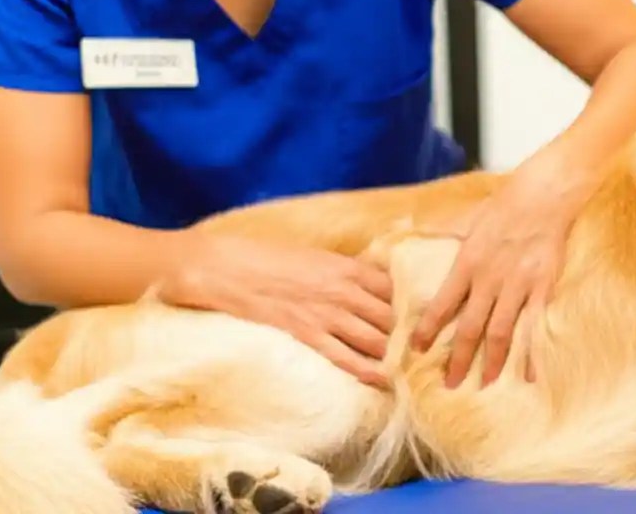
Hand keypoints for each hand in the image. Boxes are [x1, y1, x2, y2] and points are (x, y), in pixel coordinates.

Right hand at [159, 234, 394, 387]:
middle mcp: (344, 291)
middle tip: (410, 347)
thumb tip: (363, 285)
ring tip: (400, 365)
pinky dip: (368, 371)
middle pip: (391, 317)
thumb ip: (341, 271)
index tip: (410, 317)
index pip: (393, 288)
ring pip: (375, 339)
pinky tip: (382, 380)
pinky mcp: (306, 334)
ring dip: (389, 353)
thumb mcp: (314, 256)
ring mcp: (326, 314)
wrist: (225, 267)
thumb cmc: (266, 257)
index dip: (404, 304)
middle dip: (402, 332)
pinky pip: (346, 358)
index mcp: (347, 267)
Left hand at [409, 164, 580, 388]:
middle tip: (449, 384)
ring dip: (491, 362)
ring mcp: (518, 286)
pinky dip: (532, 353)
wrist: (544, 195)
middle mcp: (490, 279)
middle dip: (458, 359)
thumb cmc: (505, 204)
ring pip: (501, 333)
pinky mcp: (543, 287)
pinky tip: (529, 375)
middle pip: (470, 328)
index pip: (442, 304)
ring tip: (484, 383)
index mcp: (468, 262)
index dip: (428, 330)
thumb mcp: (467, 219)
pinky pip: (535, 327)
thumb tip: (416, 232)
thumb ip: (445, 234)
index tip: (416, 350)